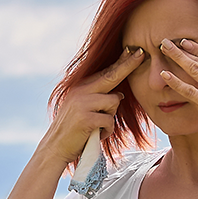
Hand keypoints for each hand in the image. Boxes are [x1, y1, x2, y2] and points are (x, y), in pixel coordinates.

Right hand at [40, 47, 144, 163]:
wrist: (55, 148)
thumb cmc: (74, 131)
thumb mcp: (84, 111)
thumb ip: (99, 100)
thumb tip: (119, 95)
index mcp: (81, 88)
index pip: (105, 72)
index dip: (122, 61)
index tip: (135, 50)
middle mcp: (81, 91)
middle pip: (112, 76)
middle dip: (128, 64)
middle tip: (142, 52)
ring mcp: (82, 103)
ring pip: (114, 102)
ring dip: (110, 118)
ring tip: (97, 128)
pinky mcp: (86, 118)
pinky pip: (109, 120)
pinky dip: (107, 131)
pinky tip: (95, 135)